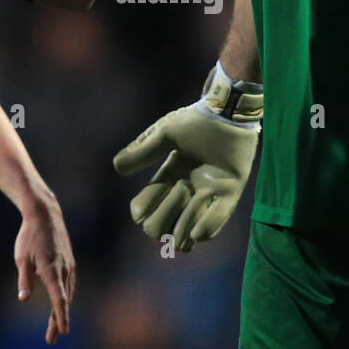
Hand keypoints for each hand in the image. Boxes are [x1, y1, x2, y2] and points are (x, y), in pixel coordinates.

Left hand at [14, 192, 75, 344]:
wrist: (45, 214)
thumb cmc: (29, 236)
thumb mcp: (21, 258)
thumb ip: (24, 280)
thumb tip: (24, 300)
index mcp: (52, 270)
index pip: (59, 299)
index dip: (61, 317)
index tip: (62, 332)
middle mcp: (64, 269)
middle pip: (64, 300)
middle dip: (59, 320)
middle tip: (52, 339)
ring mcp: (69, 265)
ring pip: (68, 293)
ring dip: (62, 310)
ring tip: (55, 326)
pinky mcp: (69, 261)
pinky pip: (69, 283)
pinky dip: (65, 297)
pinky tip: (61, 303)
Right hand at [113, 103, 257, 252]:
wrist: (229, 113)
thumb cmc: (197, 120)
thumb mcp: (165, 135)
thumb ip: (143, 152)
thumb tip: (117, 167)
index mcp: (171, 175)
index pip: (149, 202)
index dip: (142, 210)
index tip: (139, 213)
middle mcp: (188, 188)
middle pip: (165, 221)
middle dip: (163, 215)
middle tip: (177, 191)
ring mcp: (209, 192)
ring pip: (188, 227)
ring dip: (182, 226)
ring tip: (184, 218)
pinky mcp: (231, 193)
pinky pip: (218, 220)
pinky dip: (205, 230)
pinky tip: (195, 235)